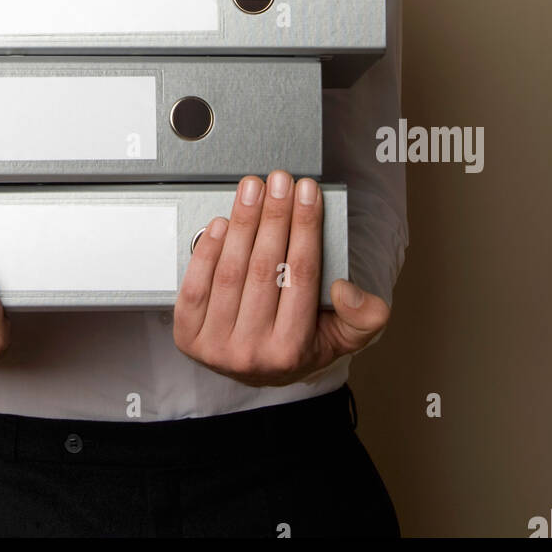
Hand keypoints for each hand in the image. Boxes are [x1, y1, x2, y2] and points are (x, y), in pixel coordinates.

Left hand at [174, 171, 388, 386]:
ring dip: (242, 223)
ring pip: (230, 273)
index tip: (307, 192)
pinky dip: (207, 251)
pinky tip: (220, 223)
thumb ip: (363, 317)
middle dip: (273, 215)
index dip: (305, 226)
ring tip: (252, 189)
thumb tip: (345, 289)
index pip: (302, 275)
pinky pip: (195, 286)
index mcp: (292, 350)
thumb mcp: (343, 337)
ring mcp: (216, 346)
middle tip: (279, 180)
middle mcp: (252, 352)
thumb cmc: (298, 345)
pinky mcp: (188, 336)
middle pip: (264, 268)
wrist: (257, 371)